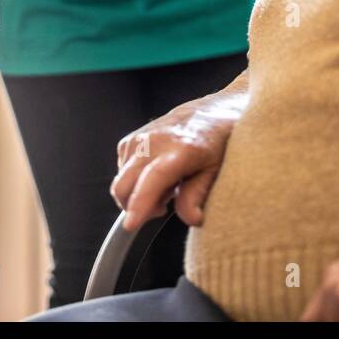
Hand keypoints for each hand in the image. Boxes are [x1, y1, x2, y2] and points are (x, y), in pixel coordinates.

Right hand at [111, 89, 247, 231]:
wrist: (211, 114)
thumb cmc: (217, 145)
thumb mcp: (216, 172)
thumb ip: (198, 195)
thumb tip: (190, 218)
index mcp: (181, 149)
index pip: (153, 179)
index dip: (140, 203)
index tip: (131, 224)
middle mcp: (155, 141)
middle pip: (126, 183)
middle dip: (135, 207)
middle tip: (163, 207)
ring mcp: (140, 138)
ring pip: (121, 181)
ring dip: (136, 194)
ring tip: (166, 187)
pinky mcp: (131, 140)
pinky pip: (121, 171)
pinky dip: (133, 181)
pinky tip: (155, 177)